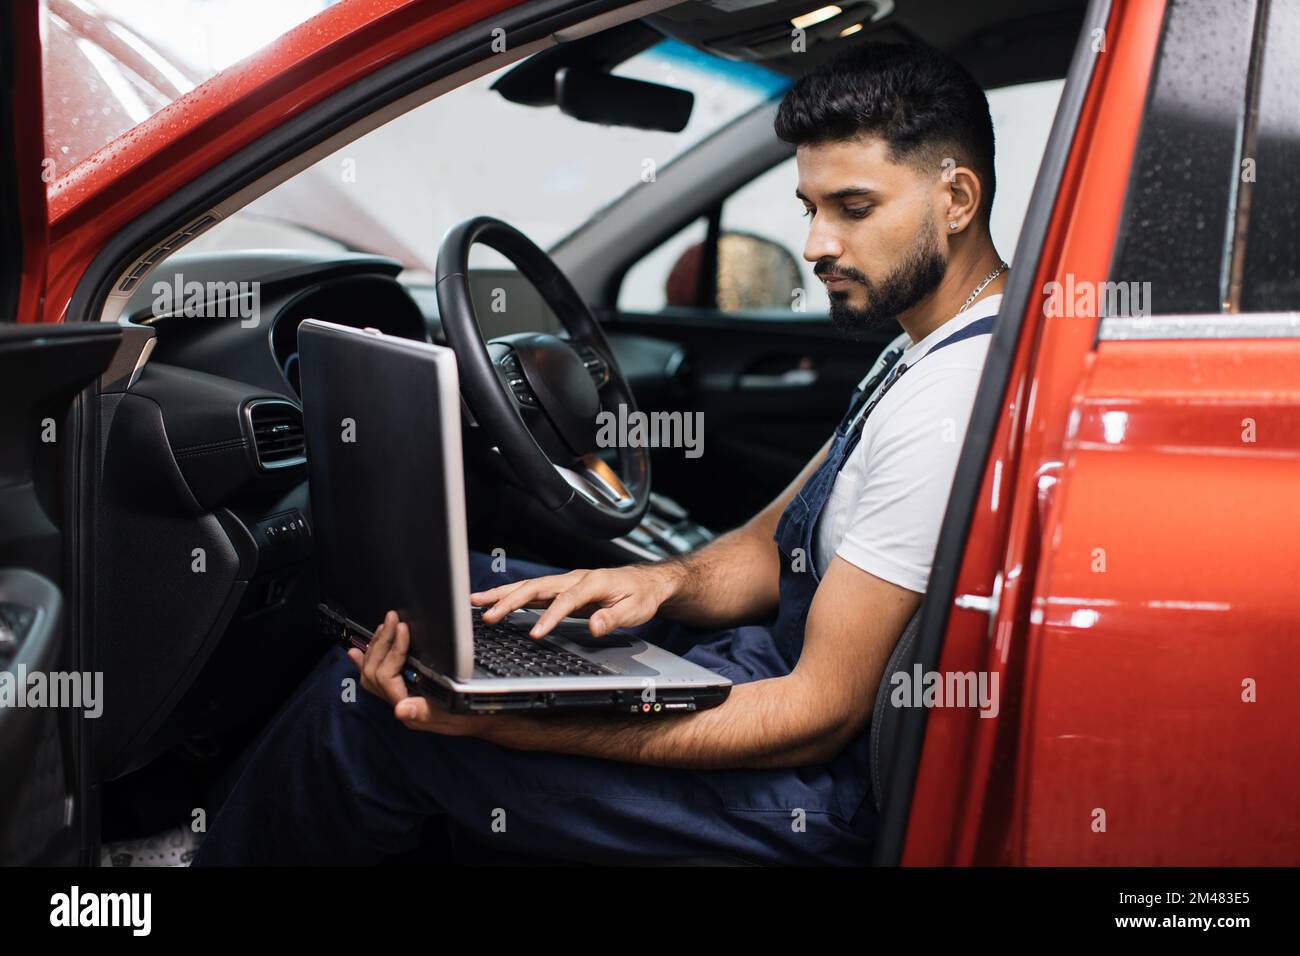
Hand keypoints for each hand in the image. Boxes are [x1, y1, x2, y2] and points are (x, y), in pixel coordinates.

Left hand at [346, 610, 480, 735]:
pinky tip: (356, 652)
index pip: (387, 677)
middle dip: (381, 643)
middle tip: (391, 619)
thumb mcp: (453, 715)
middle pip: (374, 672)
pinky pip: (375, 679)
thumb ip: (424, 712)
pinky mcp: (402, 690)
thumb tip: (399, 710)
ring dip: (374, 647)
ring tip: (382, 627)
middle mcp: (399, 702)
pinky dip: (364, 663)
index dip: (393, 651)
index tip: (403, 629)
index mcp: (408, 707)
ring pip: (371, 673)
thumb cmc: (469, 716)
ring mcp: (398, 696)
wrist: (480, 719)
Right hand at [470, 564, 680, 639]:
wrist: (646, 582)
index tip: (535, 634)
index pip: (566, 600)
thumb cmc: (641, 595)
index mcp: (593, 582)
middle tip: (487, 614)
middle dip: (510, 600)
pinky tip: (492, 601)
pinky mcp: (561, 588)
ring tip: (475, 602)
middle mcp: (574, 578)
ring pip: (529, 586)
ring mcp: (565, 582)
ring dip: (502, 594)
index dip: (549, 617)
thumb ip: (613, 617)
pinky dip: (510, 595)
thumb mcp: (635, 610)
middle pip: (537, 587)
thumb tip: (595, 626)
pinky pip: (531, 591)